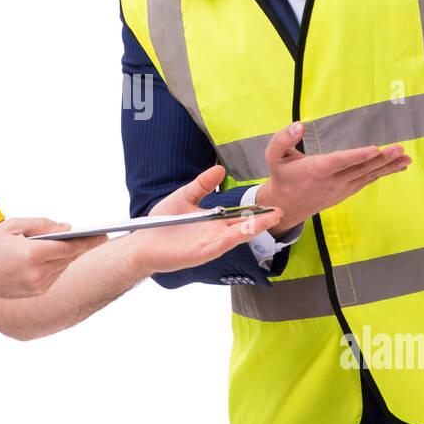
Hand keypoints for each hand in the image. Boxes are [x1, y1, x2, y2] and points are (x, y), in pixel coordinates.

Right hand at [0, 218, 105, 298]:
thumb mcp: (12, 225)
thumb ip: (42, 225)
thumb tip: (67, 228)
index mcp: (32, 254)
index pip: (69, 247)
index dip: (88, 241)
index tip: (102, 235)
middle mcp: (37, 274)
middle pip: (68, 258)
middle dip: (80, 246)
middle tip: (94, 236)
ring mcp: (36, 286)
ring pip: (62, 267)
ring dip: (68, 256)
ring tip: (78, 243)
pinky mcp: (34, 292)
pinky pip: (53, 276)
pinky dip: (56, 265)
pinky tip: (56, 256)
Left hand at [125, 165, 285, 276]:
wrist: (142, 240)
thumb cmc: (162, 222)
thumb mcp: (185, 196)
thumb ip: (202, 184)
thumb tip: (220, 169)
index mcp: (215, 223)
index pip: (241, 216)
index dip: (257, 211)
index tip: (273, 203)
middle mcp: (215, 235)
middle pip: (244, 228)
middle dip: (263, 221)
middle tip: (281, 211)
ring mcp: (209, 246)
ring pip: (236, 237)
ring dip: (253, 229)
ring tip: (271, 219)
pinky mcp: (199, 254)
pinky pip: (219, 245)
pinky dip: (232, 238)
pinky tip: (244, 231)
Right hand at [254, 123, 410, 235]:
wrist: (285, 206)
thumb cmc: (281, 176)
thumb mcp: (273, 156)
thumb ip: (282, 139)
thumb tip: (299, 125)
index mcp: (315, 170)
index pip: (339, 161)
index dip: (357, 156)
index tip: (374, 150)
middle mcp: (331, 182)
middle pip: (360, 169)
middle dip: (381, 159)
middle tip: (400, 149)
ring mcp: (341, 189)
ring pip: (367, 176)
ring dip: (387, 167)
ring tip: (406, 158)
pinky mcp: (346, 192)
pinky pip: (366, 181)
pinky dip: (382, 174)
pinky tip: (397, 167)